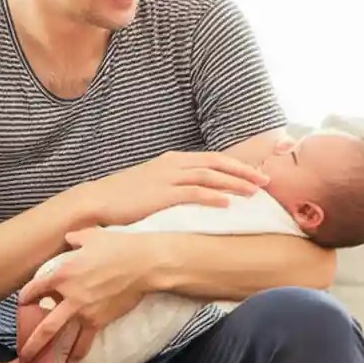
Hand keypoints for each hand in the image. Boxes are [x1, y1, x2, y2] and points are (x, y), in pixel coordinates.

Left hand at [17, 228, 152, 362]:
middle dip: (31, 343)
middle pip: (44, 326)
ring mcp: (84, 312)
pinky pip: (84, 343)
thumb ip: (75, 238)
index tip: (23, 303)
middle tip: (23, 354)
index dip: (26, 297)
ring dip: (51, 355)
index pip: (35, 289)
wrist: (143, 264)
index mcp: (62, 274)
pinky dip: (76, 354)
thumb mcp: (91, 235)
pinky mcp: (99, 322)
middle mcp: (69, 297)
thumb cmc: (118, 246)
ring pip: (62, 339)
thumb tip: (70, 238)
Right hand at [72, 150, 268, 227]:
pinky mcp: (161, 194)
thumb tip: (194, 195)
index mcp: (173, 161)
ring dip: (235, 183)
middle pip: (217, 163)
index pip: (212, 159)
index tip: (256, 174)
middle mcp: (173, 165)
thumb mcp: (152, 184)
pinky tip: (228, 203)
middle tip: (266, 181)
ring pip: (210, 176)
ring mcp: (167, 178)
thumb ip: (174, 185)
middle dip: (244, 171)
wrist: (96, 201)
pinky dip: (213, 196)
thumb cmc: (123, 197)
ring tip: (254, 192)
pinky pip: (193, 192)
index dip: (237, 165)